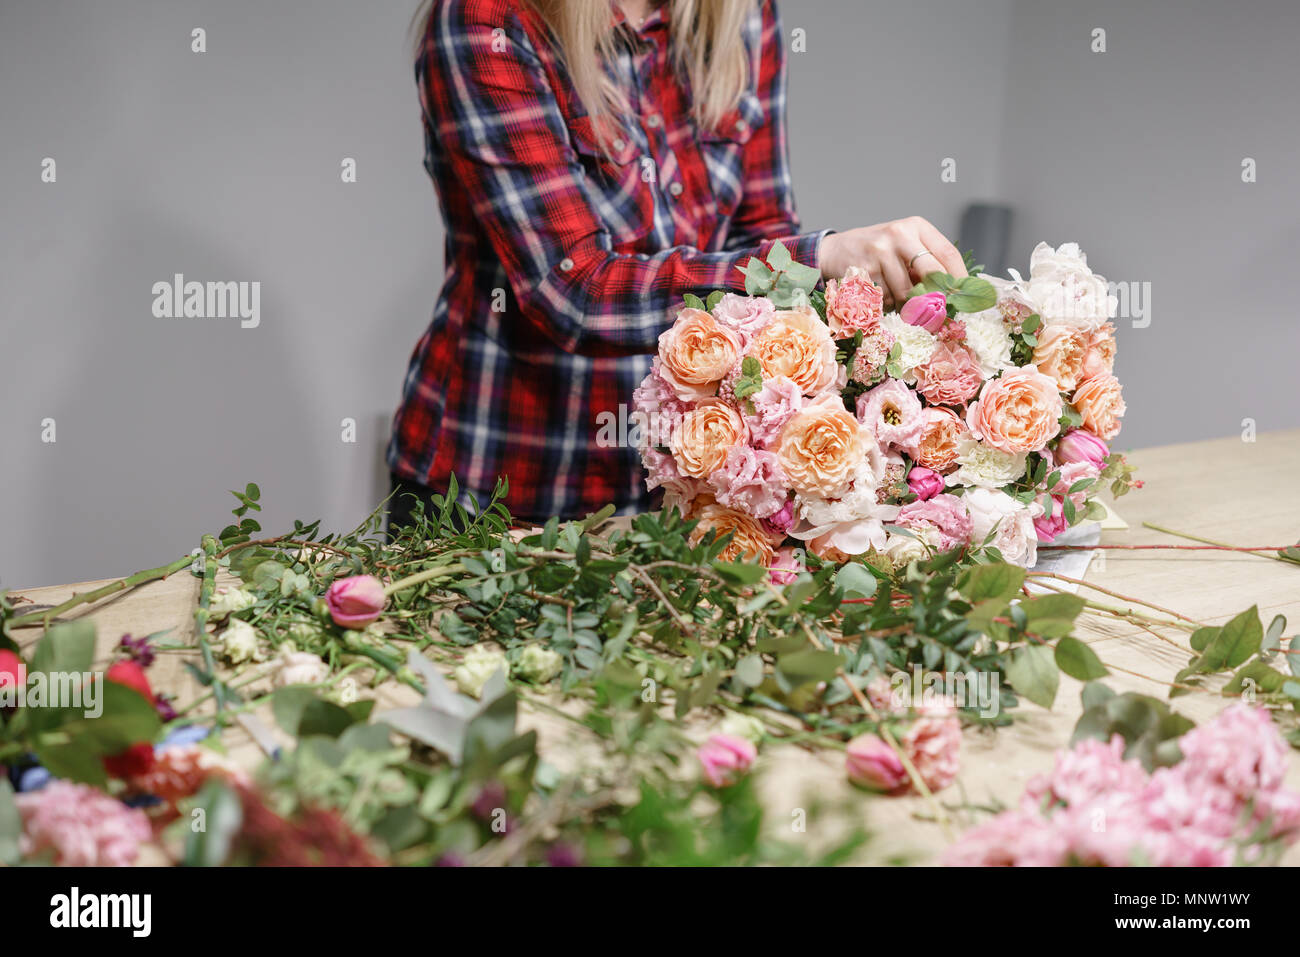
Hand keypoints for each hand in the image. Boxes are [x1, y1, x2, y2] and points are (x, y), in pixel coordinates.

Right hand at [819, 217, 966, 306]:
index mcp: (915, 226)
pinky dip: (887, 303)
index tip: (965, 297)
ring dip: (908, 305)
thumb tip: (953, 294)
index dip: (959, 278)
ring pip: (907, 292)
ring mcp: (880, 252)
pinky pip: (885, 298)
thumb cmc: (877, 251)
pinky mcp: (864, 270)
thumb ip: (926, 263)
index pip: (948, 253)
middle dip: (938, 297)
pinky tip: (880, 294)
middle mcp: (899, 235)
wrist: (835, 250)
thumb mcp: (903, 246)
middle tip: (942, 312)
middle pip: (931, 273)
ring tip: (900, 300)